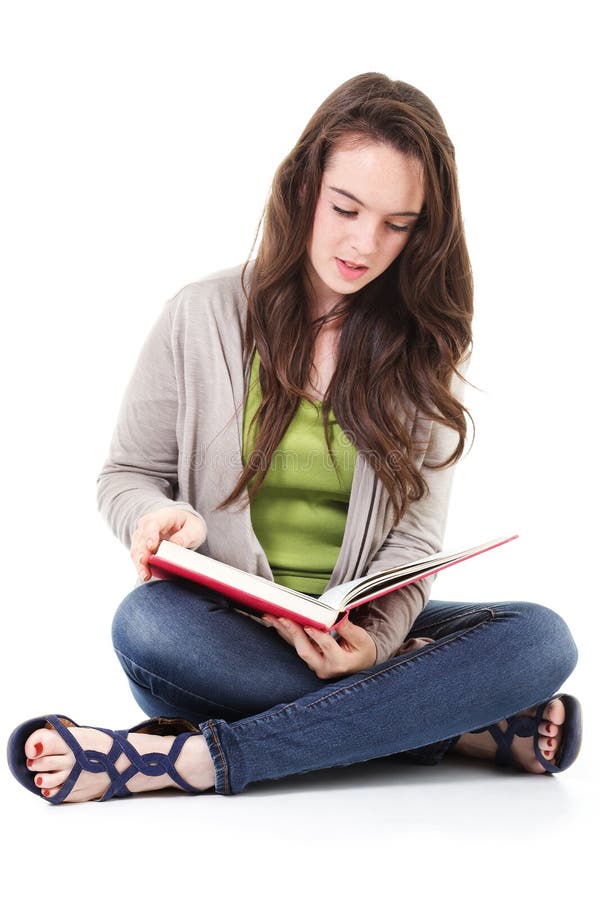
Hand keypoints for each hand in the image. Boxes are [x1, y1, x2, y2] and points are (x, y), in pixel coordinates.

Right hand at [131, 507, 206, 580]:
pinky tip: (145, 575)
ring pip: (136, 549)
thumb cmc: (188, 526)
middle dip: (142, 552)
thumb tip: (175, 544)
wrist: (182, 526)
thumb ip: (185, 536)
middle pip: (141, 538)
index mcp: (163, 516)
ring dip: (139, 562)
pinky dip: (140, 566)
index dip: (150, 535)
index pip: (153, 523)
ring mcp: (142, 536)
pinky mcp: (141, 547)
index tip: (151, 546)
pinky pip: (138, 557)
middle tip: (144, 563)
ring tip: (145, 575)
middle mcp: (148, 525)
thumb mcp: (194, 528)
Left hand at [262, 614, 377, 677]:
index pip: (327, 646)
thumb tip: (337, 615)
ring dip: (283, 631)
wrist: (361, 663)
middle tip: (282, 617)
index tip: (308, 623)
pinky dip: (285, 633)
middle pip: (305, 650)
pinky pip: (296, 646)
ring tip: (270, 616)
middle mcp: (324, 667)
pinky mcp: (309, 660)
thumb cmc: (362, 650)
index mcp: (340, 663)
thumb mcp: (361, 639)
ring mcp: (315, 665)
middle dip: (293, 632)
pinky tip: (275, 623)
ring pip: (297, 648)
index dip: (317, 635)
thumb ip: (348, 629)